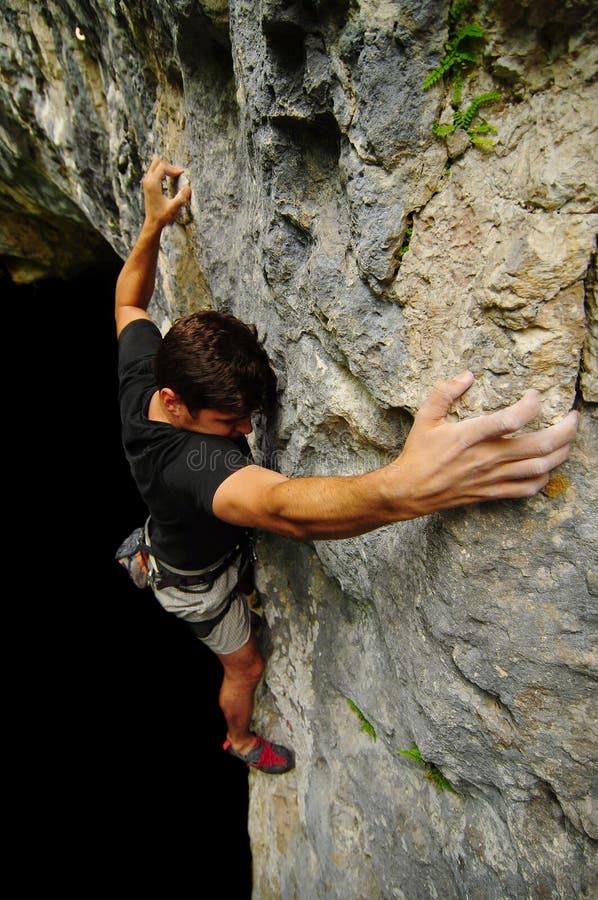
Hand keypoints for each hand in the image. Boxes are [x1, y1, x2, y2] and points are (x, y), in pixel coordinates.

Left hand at [142, 156, 191, 228]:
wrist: (152, 222)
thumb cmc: (162, 216)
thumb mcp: (173, 208)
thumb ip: (181, 197)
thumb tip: (188, 187)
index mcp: (152, 184)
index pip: (162, 167)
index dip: (173, 168)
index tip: (182, 173)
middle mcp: (147, 180)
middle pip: (157, 162)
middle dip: (169, 165)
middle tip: (178, 174)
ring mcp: (146, 181)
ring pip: (155, 165)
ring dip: (165, 167)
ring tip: (175, 175)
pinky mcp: (147, 184)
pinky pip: (154, 170)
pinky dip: (162, 171)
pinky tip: (169, 178)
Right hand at [387, 372, 578, 515]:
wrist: (410, 491)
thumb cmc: (418, 453)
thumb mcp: (425, 416)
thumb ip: (445, 392)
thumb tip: (467, 375)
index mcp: (471, 435)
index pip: (513, 419)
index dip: (532, 404)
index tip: (535, 395)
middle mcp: (487, 457)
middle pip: (540, 445)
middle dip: (565, 429)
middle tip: (572, 416)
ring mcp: (492, 477)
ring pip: (540, 467)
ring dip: (561, 452)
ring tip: (567, 439)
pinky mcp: (492, 493)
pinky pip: (527, 489)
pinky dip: (543, 478)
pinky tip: (545, 466)